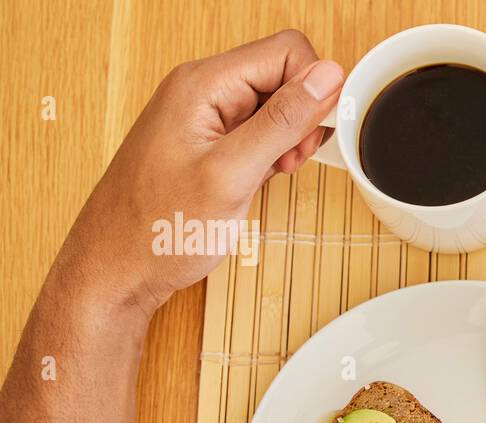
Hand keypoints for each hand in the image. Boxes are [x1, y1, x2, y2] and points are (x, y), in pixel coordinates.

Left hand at [54, 30, 342, 318]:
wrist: (118, 269)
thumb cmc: (158, 230)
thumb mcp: (231, 174)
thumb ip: (281, 121)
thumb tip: (327, 77)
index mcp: (202, 84)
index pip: (286, 52)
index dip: (314, 90)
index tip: (313, 134)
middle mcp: (203, 91)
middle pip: (284, 75)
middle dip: (302, 117)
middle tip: (289, 160)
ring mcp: (206, 117)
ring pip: (276, 105)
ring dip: (291, 138)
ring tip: (274, 172)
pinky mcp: (212, 142)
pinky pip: (261, 131)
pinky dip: (274, 154)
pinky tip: (262, 179)